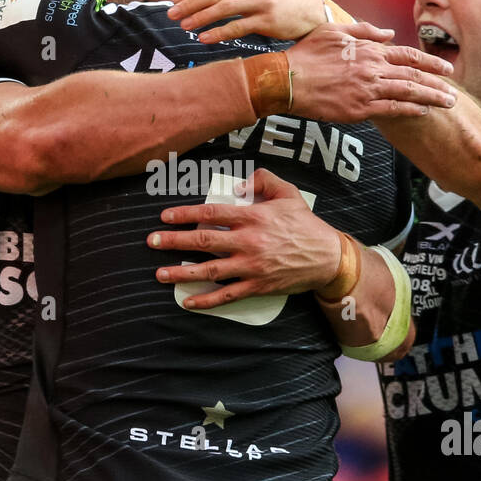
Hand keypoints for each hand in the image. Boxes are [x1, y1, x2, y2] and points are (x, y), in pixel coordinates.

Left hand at [147, 168, 341, 308]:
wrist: (329, 257)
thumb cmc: (306, 224)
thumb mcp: (288, 192)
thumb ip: (262, 179)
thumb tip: (238, 186)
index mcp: (254, 217)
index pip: (212, 213)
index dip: (186, 213)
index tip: (165, 216)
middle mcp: (249, 242)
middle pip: (204, 240)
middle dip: (174, 241)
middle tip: (152, 241)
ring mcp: (252, 267)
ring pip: (210, 270)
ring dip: (182, 272)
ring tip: (160, 273)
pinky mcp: (258, 286)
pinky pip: (227, 295)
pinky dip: (206, 300)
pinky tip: (187, 301)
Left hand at [166, 0, 326, 42]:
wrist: (315, 13)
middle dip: (189, 4)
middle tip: (171, 14)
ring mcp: (261, 1)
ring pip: (222, 8)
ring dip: (200, 18)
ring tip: (184, 26)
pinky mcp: (267, 19)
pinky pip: (237, 26)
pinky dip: (218, 33)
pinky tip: (204, 39)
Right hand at [285, 22, 455, 122]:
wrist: (288, 80)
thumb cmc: (307, 54)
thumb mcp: (334, 31)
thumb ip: (364, 31)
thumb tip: (387, 33)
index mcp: (369, 50)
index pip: (408, 55)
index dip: (430, 62)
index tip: (446, 69)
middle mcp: (373, 69)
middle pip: (414, 76)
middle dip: (438, 83)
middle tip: (454, 91)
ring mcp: (368, 90)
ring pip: (408, 93)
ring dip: (431, 98)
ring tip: (448, 103)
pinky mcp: (359, 109)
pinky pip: (392, 110)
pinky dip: (410, 110)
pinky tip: (422, 112)